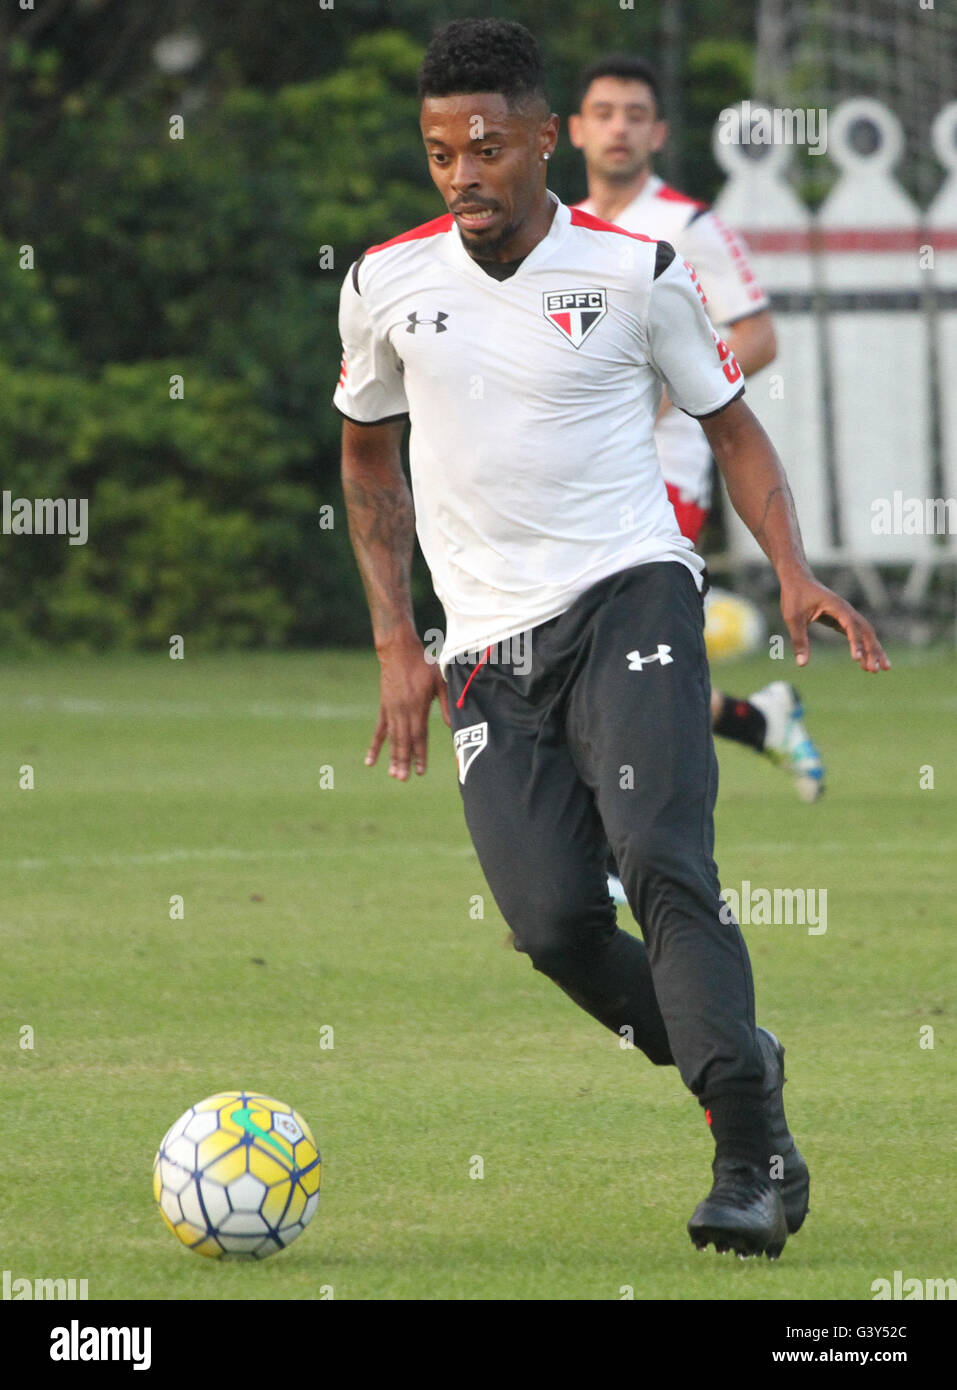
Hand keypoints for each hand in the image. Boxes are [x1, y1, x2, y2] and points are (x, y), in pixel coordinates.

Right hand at [365, 634, 450, 779]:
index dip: (420, 753)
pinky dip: (375, 746)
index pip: (419, 734)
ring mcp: (391, 710)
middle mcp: (402, 710)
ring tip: (393, 775)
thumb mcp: (440, 679)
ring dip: (392, 757)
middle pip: (404, 740)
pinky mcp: (384, 707)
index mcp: (417, 705)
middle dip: (404, 761)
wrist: (398, 650)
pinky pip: (379, 730)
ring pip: (392, 738)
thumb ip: (445, 702)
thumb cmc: (423, 664)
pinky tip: (370, 761)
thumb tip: (451, 724)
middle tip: (403, 779)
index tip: (420, 771)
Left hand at [779, 573, 889, 672]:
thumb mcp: (793, 618)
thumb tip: (802, 664)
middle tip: (876, 670)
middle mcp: (846, 610)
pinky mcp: (842, 619)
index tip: (856, 658)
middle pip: (866, 631)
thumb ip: (799, 640)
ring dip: (872, 650)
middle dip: (872, 650)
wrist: (797, 579)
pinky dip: (862, 647)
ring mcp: (846, 614)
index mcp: (837, 606)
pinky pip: (856, 634)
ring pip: (865, 633)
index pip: (851, 625)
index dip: (855, 642)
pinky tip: (863, 661)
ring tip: (877, 670)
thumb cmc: (795, 596)